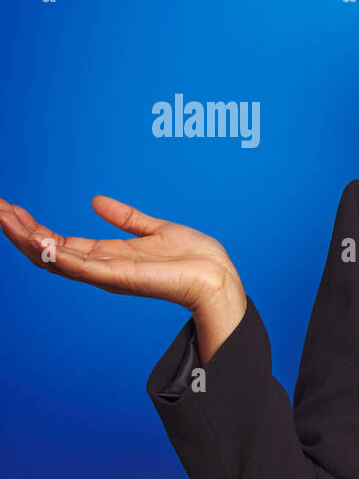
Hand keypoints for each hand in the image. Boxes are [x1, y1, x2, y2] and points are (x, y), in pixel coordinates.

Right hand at [0, 194, 242, 313]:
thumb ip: (125, 218)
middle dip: (17, 230)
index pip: (56, 241)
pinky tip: (36, 240)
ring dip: (26, 239)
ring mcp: (107, 274)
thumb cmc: (193, 258)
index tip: (7, 206)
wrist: (218, 275)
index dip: (30, 226)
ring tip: (3, 217)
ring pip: (55, 258)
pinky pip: (80, 267)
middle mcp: (100, 267)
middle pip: (46, 250)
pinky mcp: (119, 277)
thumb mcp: (153, 229)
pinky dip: (56, 255)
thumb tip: (95, 201)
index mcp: (106, 255)